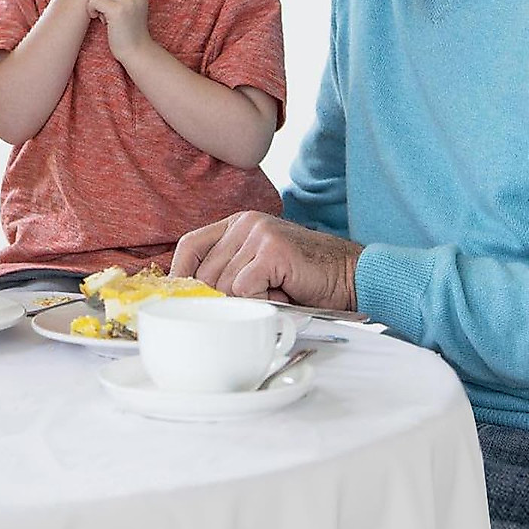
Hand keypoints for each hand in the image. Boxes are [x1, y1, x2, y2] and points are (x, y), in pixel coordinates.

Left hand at [87, 0, 149, 61]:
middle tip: (108, 17)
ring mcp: (127, 1)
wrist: (136, 53)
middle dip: (102, 0)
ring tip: (106, 19)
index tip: (112, 12)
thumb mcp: (128, 10)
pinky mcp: (117, 10)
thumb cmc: (127, 33)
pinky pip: (94, 1)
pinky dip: (92, 10)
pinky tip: (101, 22)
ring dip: (97, 6)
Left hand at [172, 211, 361, 309]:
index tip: (176, 296)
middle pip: (205, 271)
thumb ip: (230, 273)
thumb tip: (193, 297)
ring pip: (223, 284)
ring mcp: (258, 234)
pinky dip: (258, 302)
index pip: (190, 245)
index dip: (179, 273)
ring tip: (274, 295)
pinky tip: (280, 295)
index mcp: (237, 223)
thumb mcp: (260, 269)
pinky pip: (244, 289)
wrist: (353, 275)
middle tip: (247, 306)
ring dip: (246, 301)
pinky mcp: (271, 250)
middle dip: (219, 299)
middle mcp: (244, 223)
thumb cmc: (306, 279)